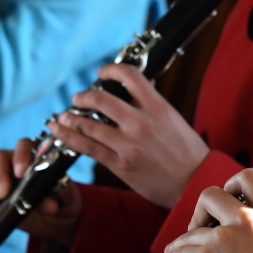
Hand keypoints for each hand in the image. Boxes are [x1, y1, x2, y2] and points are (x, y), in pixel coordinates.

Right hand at [0, 138, 82, 245]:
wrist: (53, 217)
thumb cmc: (57, 197)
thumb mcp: (59, 197)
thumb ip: (53, 196)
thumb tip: (50, 205)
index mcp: (31, 156)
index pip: (23, 146)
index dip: (21, 156)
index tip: (22, 173)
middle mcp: (10, 162)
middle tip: (3, 192)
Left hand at [49, 63, 209, 208]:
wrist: (194, 183)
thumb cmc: (187, 151)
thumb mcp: (174, 119)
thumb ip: (153, 103)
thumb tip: (137, 86)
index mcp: (158, 107)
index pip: (129, 76)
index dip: (110, 69)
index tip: (102, 72)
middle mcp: (141, 122)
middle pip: (101, 99)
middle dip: (84, 96)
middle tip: (78, 98)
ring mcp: (128, 144)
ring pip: (89, 124)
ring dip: (71, 117)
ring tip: (64, 116)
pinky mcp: (120, 164)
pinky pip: (88, 147)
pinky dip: (69, 137)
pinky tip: (58, 130)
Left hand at [162, 170, 252, 252]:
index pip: (250, 177)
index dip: (233, 183)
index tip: (227, 195)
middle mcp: (248, 220)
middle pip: (211, 194)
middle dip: (201, 210)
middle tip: (200, 225)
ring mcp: (225, 238)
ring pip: (192, 230)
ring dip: (183, 241)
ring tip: (180, 250)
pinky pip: (180, 251)